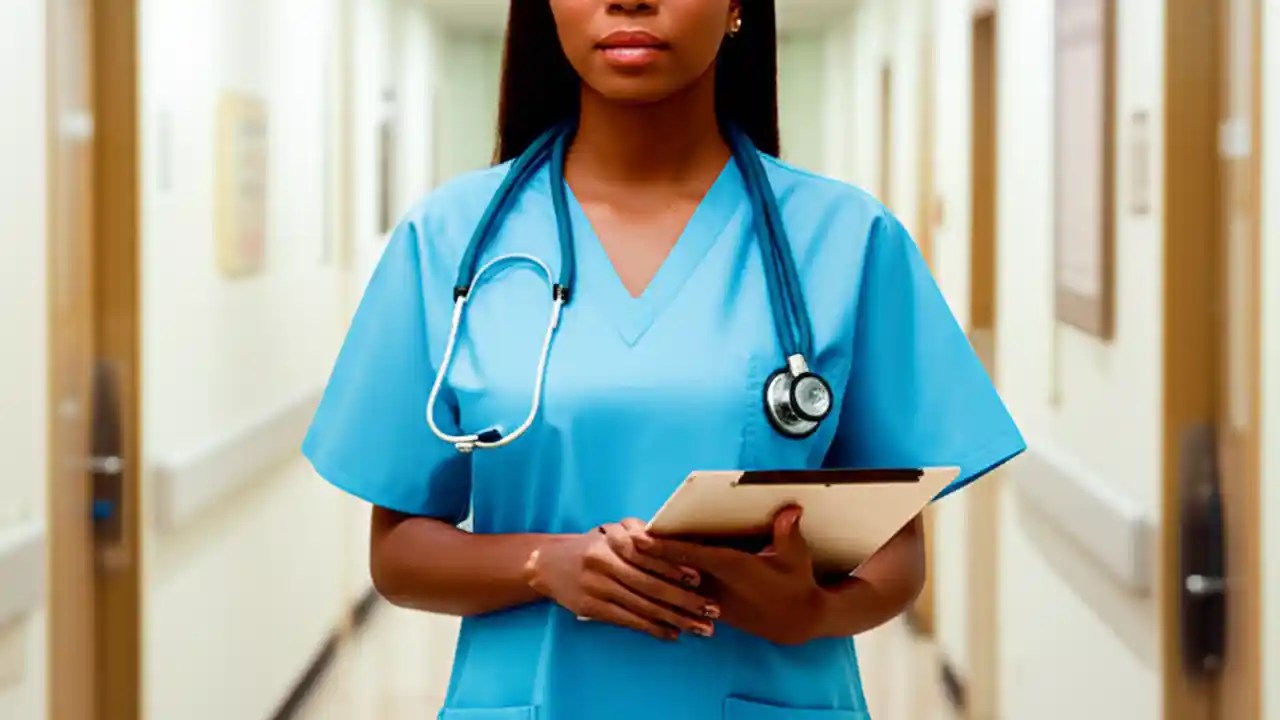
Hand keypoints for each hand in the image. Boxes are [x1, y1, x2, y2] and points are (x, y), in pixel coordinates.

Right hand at [522, 523, 718, 640]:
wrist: (548, 564)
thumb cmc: (592, 545)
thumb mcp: (611, 531)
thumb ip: (639, 534)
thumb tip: (676, 545)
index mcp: (609, 541)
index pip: (647, 555)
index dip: (673, 567)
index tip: (699, 578)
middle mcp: (601, 564)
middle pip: (649, 584)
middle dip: (683, 599)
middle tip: (712, 609)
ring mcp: (595, 588)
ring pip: (641, 606)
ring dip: (675, 619)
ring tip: (701, 627)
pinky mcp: (591, 609)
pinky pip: (627, 620)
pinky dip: (652, 628)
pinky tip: (672, 634)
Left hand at [632, 507, 826, 645]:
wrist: (795, 624)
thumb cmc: (796, 586)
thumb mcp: (796, 558)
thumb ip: (787, 533)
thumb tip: (790, 509)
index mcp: (732, 567)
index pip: (689, 555)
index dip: (663, 546)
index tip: (639, 539)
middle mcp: (716, 585)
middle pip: (675, 569)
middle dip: (651, 556)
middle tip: (623, 541)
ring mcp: (713, 598)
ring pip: (678, 582)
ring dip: (656, 570)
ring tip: (631, 555)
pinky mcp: (713, 607)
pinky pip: (686, 592)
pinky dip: (670, 582)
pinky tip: (653, 574)